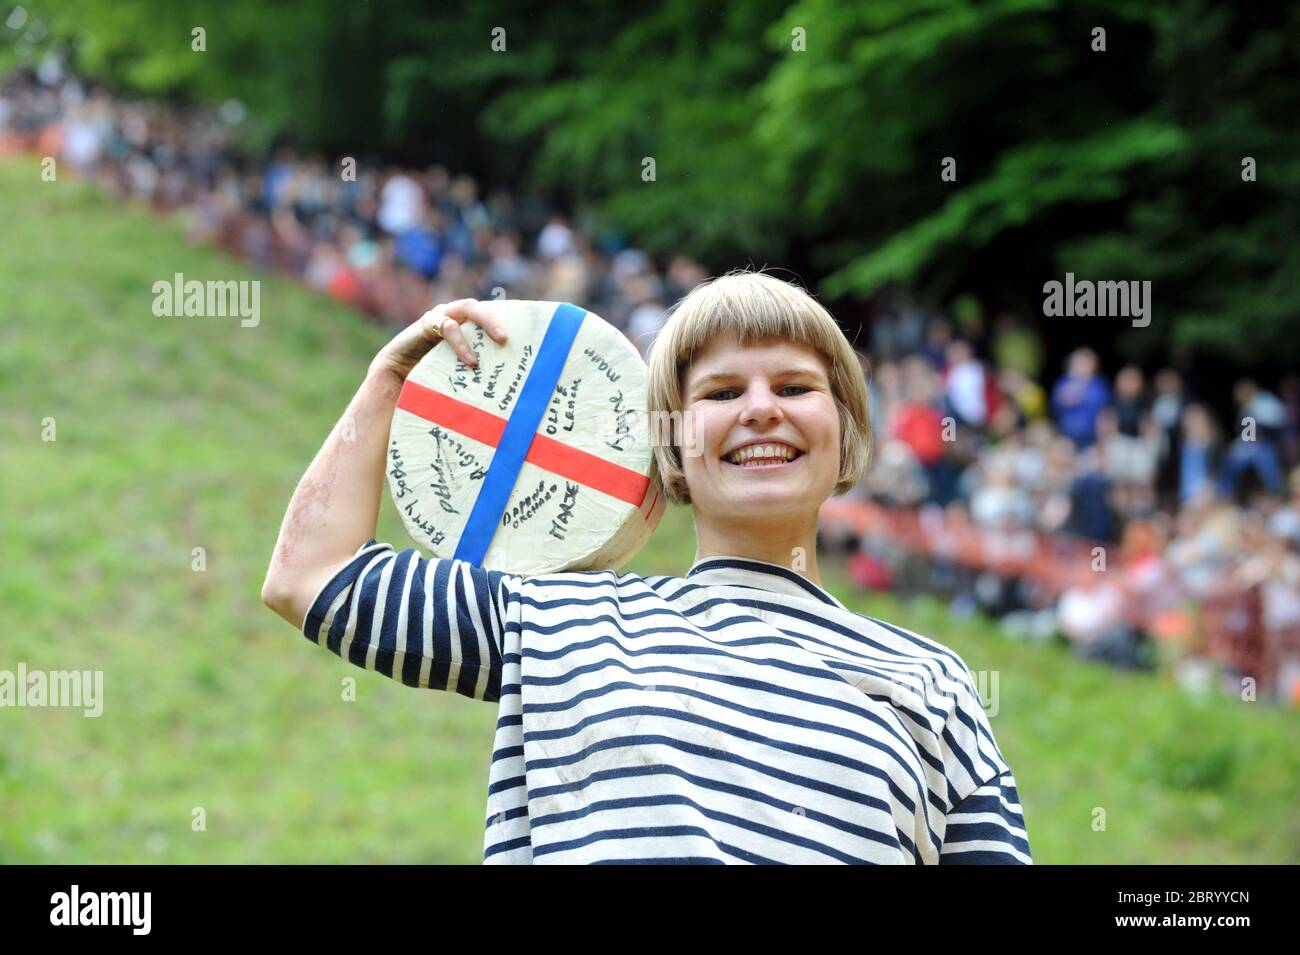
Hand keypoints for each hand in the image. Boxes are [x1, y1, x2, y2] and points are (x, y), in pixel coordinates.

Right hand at [368, 298, 508, 383]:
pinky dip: (461, 342)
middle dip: (500, 317)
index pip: (493, 313)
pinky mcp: (426, 324)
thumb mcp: (465, 372)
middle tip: (511, 337)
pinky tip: (470, 360)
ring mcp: (441, 316)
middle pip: (483, 306)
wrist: (397, 380)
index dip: (511, 316)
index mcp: (469, 325)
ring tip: (500, 341)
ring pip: (467, 308)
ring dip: (485, 322)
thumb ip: (485, 370)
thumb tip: (522, 392)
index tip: (532, 328)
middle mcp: (456, 315)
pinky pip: (446, 325)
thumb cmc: (435, 378)